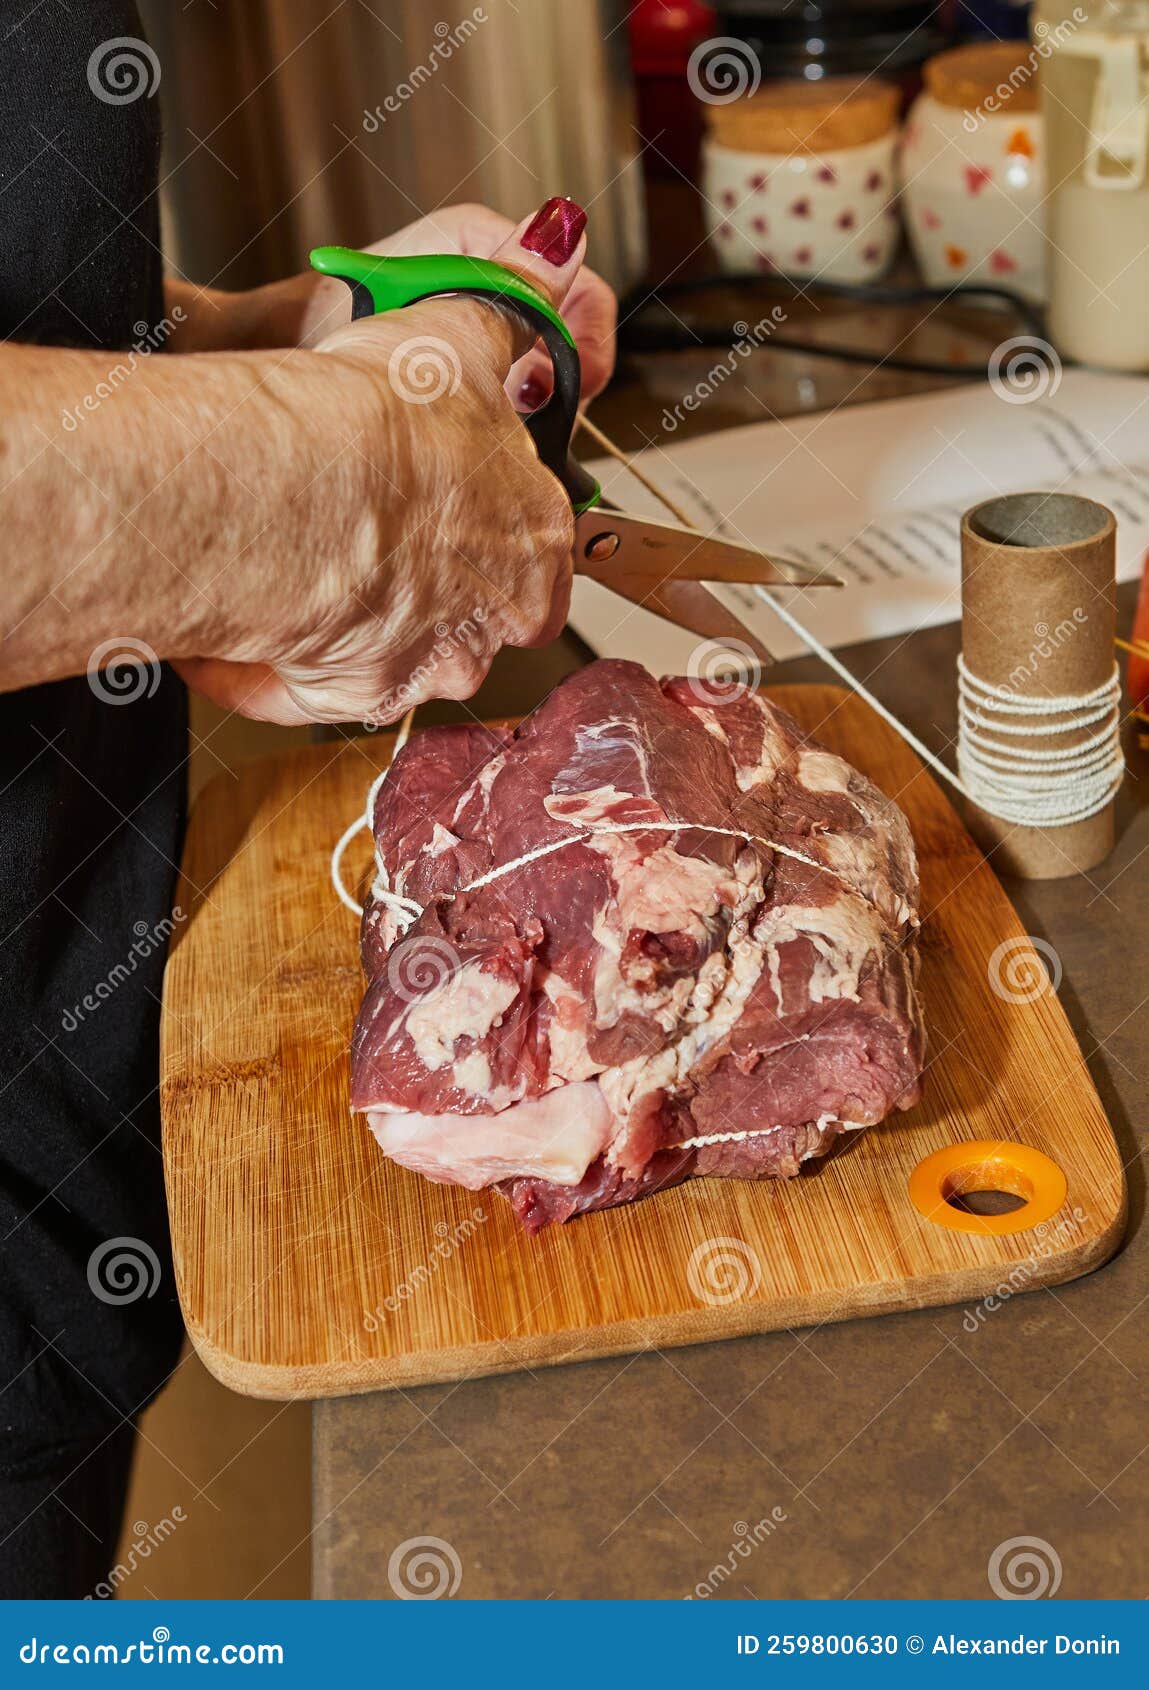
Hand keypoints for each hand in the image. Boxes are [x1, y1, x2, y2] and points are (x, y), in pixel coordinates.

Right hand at [175, 202, 589, 726]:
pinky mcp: (331, 701)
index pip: (534, 557)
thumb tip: (557, 247)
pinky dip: (266, 649)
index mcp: (536, 555)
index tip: (426, 495)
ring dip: (337, 613)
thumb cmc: (377, 428)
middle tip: (349, 517)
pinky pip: (296, 681)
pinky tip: (241, 599)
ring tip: (285, 551)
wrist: (286, 492)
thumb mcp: (459, 334)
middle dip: (411, 576)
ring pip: (378, 650)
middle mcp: (486, 631)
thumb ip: (514, 304)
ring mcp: (412, 675)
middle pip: (459, 615)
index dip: (477, 519)